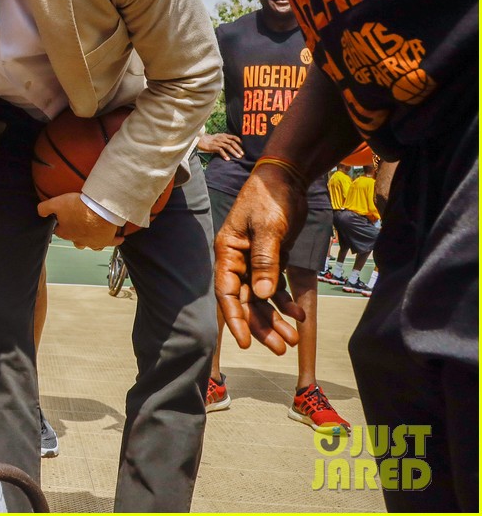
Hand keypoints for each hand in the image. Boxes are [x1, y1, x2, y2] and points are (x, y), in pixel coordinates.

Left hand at [37, 192, 121, 249]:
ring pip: (91, 244)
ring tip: (92, 234)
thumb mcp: (56, 203)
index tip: (61, 218)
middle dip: (74, 234)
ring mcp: (94, 242)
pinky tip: (119, 239)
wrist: (100, 210)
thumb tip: (39, 212)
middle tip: (77, 224)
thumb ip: (44, 208)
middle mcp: (79, 240)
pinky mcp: (107, 239)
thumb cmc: (79, 207)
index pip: (58, 230)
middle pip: (75, 239)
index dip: (59, 224)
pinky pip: (112, 242)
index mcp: (66, 232)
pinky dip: (115, 241)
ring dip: (91, 240)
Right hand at [198, 133, 243, 159]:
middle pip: (232, 142)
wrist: (200, 139)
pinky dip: (225, 155)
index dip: (240, 141)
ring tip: (238, 157)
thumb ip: (225, 139)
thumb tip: (232, 144)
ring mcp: (218, 142)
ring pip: (228, 146)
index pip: (234, 137)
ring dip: (234, 152)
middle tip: (243, 154)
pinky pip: (220, 150)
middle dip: (239, 148)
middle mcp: (222, 138)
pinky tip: (228, 159)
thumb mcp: (218, 137)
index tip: (244, 146)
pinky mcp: (213, 146)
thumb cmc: (210, 140)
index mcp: (224, 135)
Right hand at [215, 164, 307, 354]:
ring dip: (275, 318)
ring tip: (291, 339)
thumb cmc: (270, 198)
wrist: (287, 178)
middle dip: (261, 326)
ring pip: (261, 298)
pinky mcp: (271, 259)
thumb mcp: (268, 227)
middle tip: (280, 348)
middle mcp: (238, 261)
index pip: (227, 292)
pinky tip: (298, 315)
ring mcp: (254, 261)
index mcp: (228, 252)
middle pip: (246, 301)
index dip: (234, 318)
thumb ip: (265, 260)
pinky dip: (285, 301)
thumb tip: (263, 294)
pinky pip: (275, 287)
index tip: (245, 343)